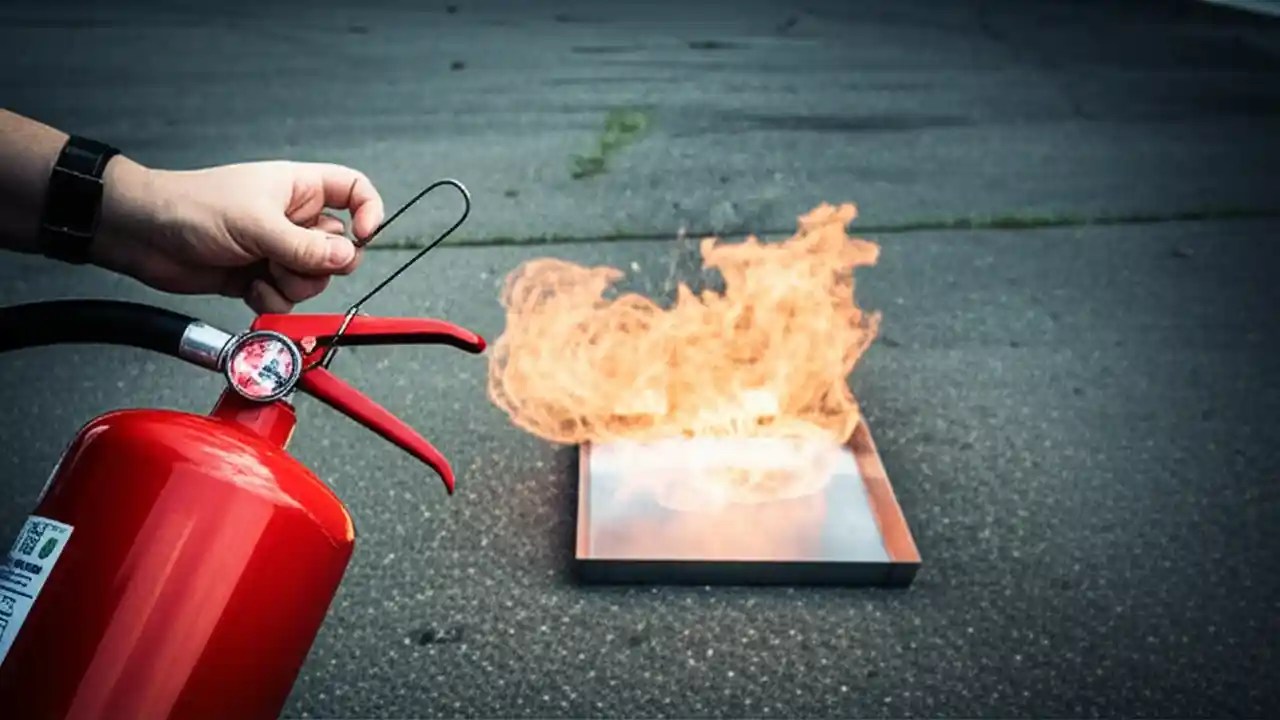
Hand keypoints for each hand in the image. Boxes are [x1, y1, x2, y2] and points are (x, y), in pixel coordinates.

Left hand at [94, 158, 385, 313]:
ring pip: (313, 279)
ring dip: (292, 285)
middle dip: (318, 265)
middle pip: (338, 249)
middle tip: (289, 260)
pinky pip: (286, 298)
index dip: (370, 212)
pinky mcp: (259, 277)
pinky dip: (271, 300)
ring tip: (261, 273)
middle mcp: (293, 219)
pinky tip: (248, 288)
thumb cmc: (193, 207)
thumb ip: (305, 246)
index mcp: (299, 189)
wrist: (144, 236)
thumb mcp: (257, 224)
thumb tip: (348, 258)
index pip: (355, 190)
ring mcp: (276, 249)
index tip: (364, 236)